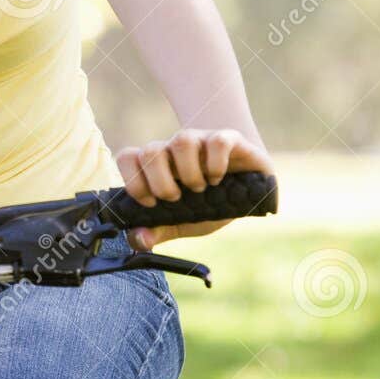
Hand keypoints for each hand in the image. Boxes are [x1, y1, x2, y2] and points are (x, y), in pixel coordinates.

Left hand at [114, 128, 275, 251]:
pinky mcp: (227, 137)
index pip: (128, 157)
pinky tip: (218, 179)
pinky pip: (217, 141)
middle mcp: (174, 148)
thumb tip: (138, 241)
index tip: (151, 203)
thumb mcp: (185, 222)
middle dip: (161, 182)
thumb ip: (160, 230)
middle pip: (150, 150)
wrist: (251, 188)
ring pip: (182, 140)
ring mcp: (200, 139)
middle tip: (177, 198)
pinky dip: (216, 164)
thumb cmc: (213, 202)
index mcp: (158, 165)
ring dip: (189, 172)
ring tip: (200, 189)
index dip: (133, 182)